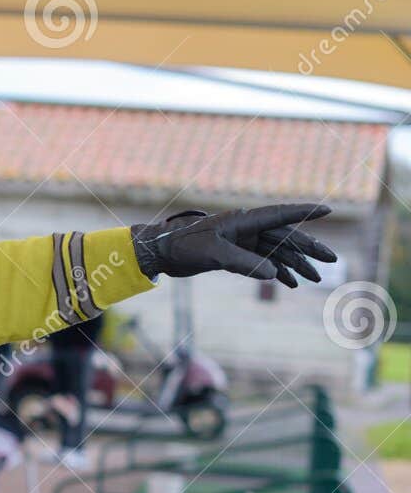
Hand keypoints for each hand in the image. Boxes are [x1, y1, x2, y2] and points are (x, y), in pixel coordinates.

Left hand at [130, 204, 336, 287]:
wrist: (161, 252)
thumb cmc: (183, 246)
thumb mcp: (214, 255)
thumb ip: (244, 263)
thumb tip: (274, 276)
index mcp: (243, 220)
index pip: (281, 215)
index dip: (304, 213)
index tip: (327, 209)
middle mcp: (246, 228)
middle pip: (285, 237)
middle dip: (308, 249)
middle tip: (331, 260)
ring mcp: (241, 241)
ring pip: (275, 252)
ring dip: (295, 265)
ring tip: (315, 279)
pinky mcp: (234, 254)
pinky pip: (262, 262)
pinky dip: (276, 272)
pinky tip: (290, 283)